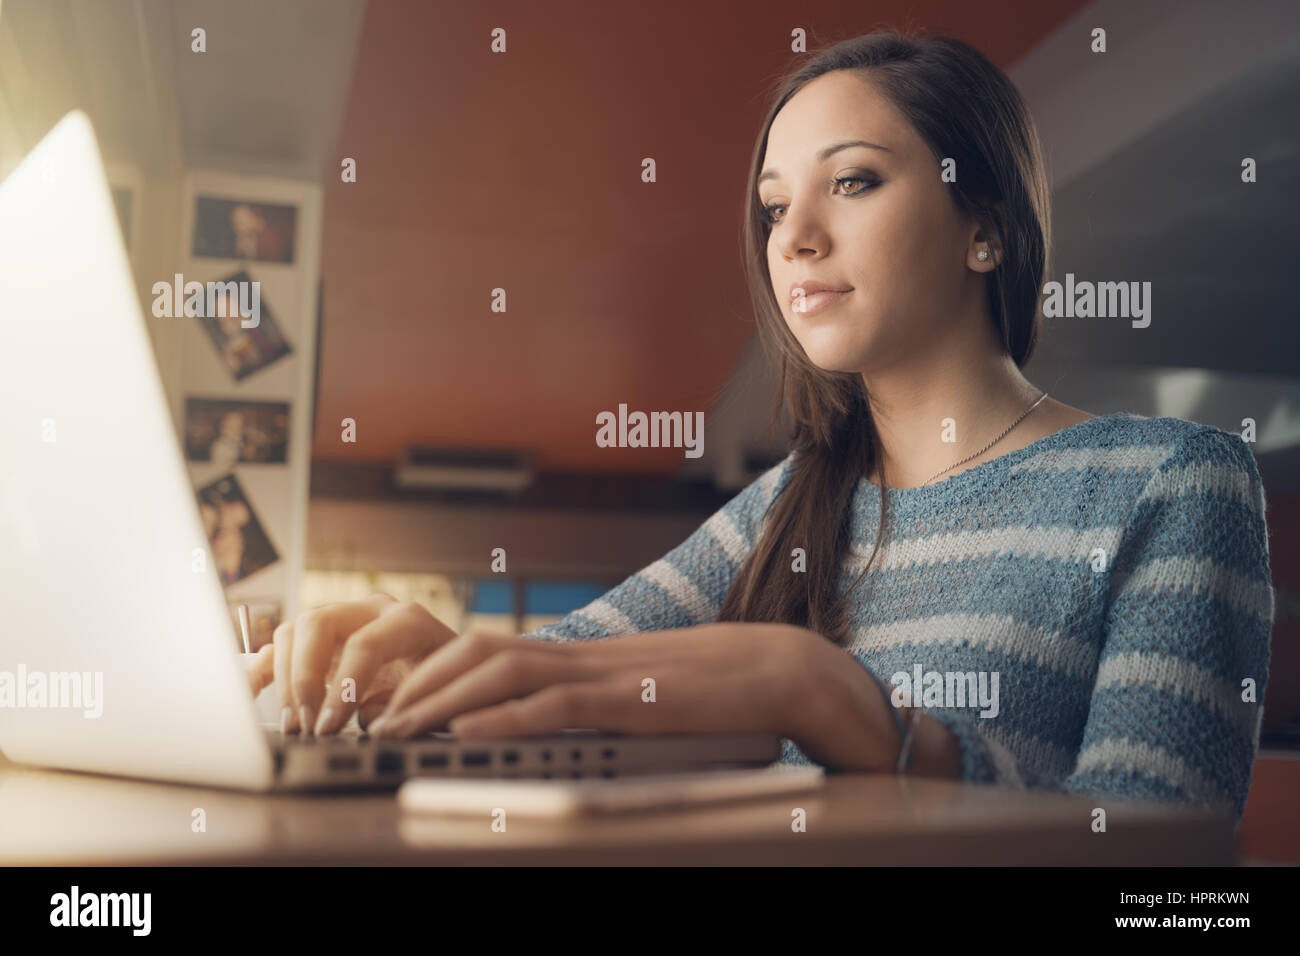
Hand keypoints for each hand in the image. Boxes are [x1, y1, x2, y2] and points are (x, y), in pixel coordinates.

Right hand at [261, 593, 460, 734]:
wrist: (455, 674)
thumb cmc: (447, 684)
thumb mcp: (438, 695)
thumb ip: (403, 707)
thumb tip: (363, 724)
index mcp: (406, 618)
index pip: (364, 642)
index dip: (344, 687)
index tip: (330, 726)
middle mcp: (369, 610)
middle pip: (316, 625)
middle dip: (305, 679)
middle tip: (306, 724)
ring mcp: (341, 622)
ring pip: (293, 633)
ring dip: (285, 680)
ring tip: (294, 723)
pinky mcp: (319, 644)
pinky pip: (278, 649)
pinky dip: (259, 672)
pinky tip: (246, 694)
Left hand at [367, 622, 828, 747]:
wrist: (779, 668)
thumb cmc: (713, 690)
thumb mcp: (638, 696)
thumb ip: (594, 704)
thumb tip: (548, 728)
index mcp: (580, 657)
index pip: (489, 651)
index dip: (435, 672)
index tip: (394, 703)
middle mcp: (581, 656)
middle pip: (479, 651)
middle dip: (419, 683)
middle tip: (373, 719)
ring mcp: (605, 673)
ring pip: (505, 670)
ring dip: (444, 698)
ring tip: (400, 728)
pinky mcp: (632, 698)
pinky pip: (557, 703)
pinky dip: (506, 716)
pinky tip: (469, 732)